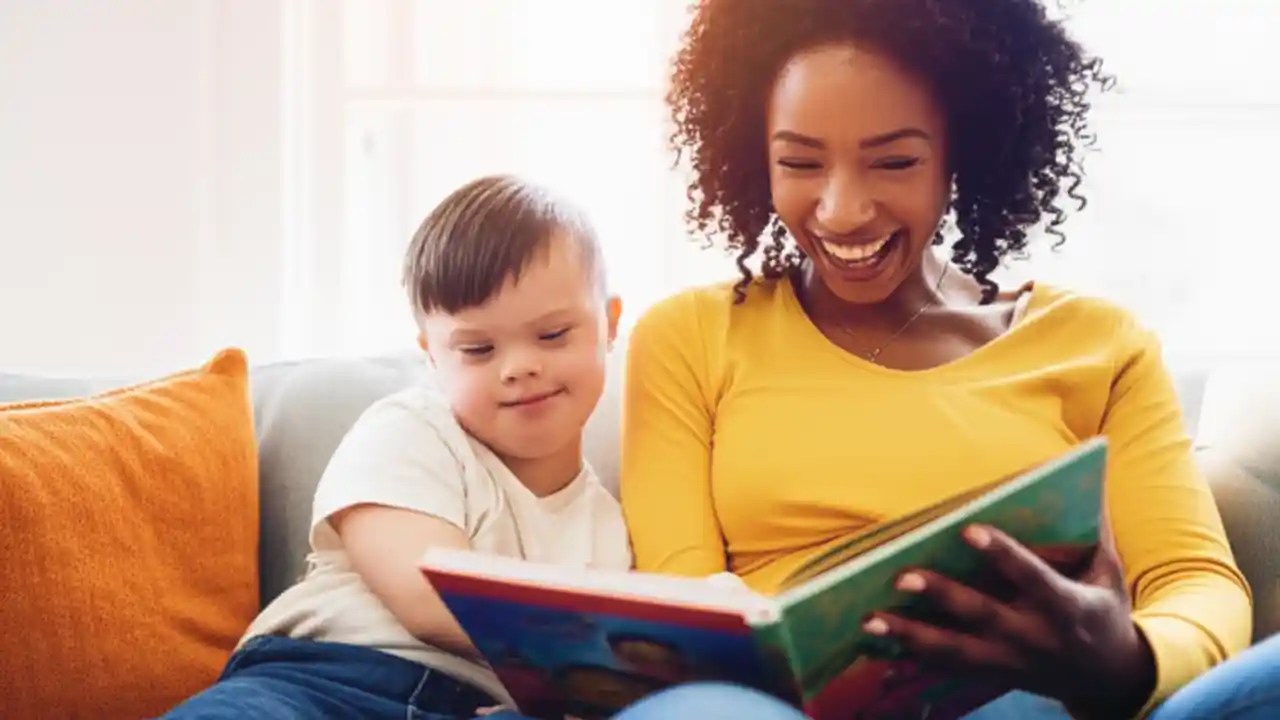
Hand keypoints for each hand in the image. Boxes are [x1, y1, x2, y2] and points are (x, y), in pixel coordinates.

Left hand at [863, 523, 1156, 716]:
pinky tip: (873, 644)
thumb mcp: (1107, 571)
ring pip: (954, 651)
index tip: (967, 529)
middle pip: (981, 616)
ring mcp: (1010, 662)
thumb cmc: (1104, 610)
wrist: (1110, 680)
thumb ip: (1094, 527)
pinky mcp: (993, 675)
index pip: (1031, 577)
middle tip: (901, 575)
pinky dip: (909, 656)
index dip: (1001, 554)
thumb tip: (1088, 469)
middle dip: (940, 596)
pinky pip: (946, 668)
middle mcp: (1034, 638)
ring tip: (869, 620)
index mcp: (1066, 607)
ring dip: (910, 635)